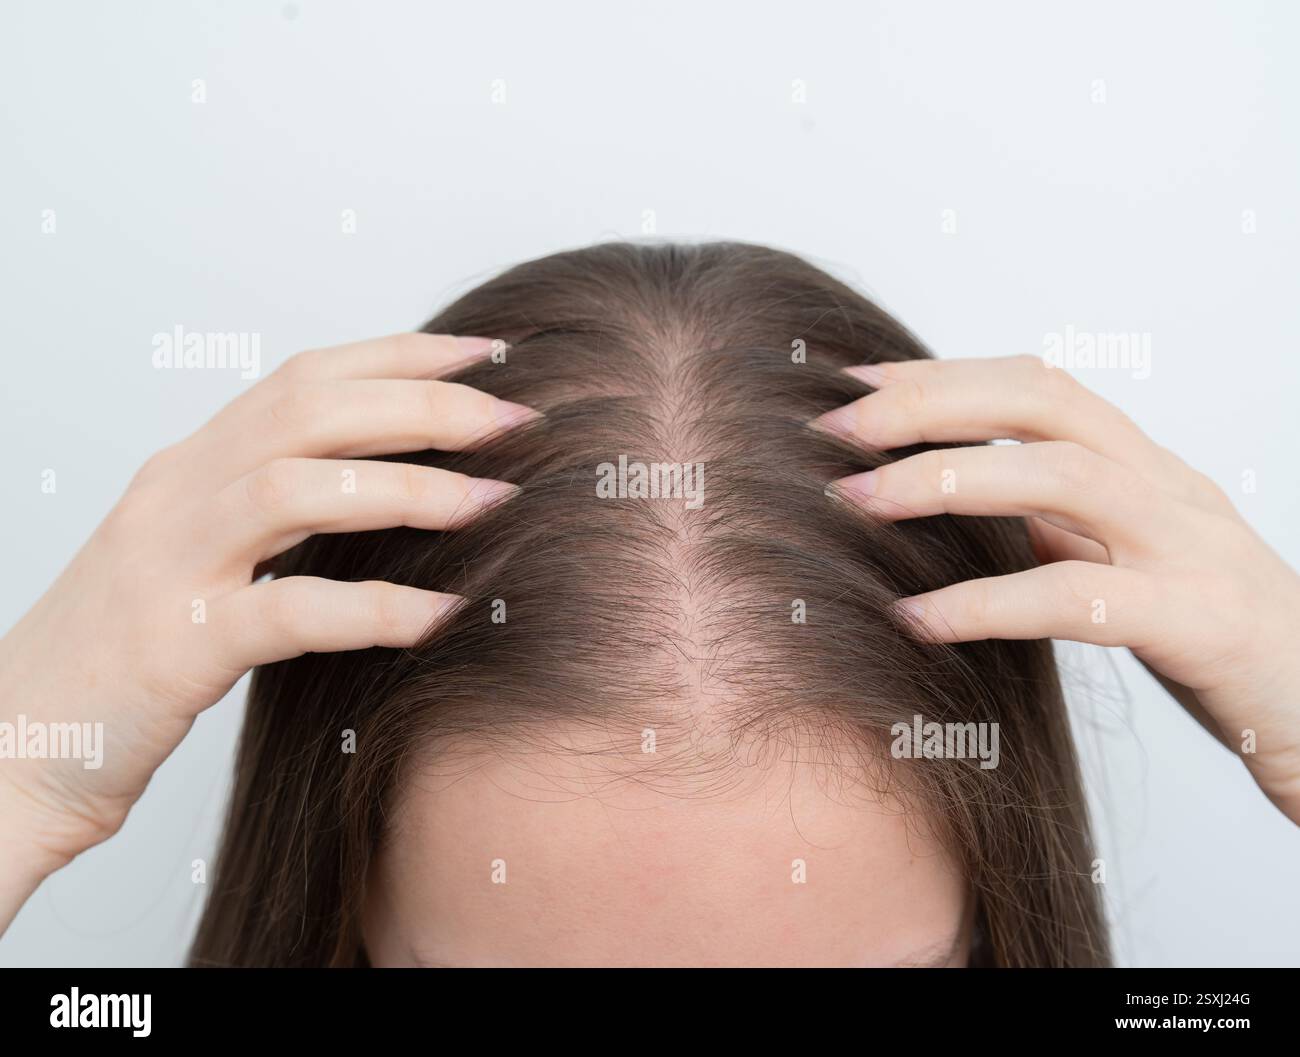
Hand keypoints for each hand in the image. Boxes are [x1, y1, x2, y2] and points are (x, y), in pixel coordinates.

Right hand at [0, 333, 532, 909]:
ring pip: (297, 490)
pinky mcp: (175, 647)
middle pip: (311, 413)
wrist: (12, 744)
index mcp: (190, 468)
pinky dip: (373, 609)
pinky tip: (440, 616)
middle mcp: (176, 495)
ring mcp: (168, 565)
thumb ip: (270, 513)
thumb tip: (384, 488)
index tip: (487, 352)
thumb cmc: (123, 656)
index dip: (402, 356)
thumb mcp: (198, 556)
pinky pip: (288, 612)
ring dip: (409, 488)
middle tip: (515, 419)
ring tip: (494, 501)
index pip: (304, 379)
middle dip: (424, 407)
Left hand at [817, 354, 1299, 825]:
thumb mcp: (1126, 561)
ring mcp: (1189, 549)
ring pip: (1063, 479)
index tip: (855, 386)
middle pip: (1044, 407)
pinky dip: (986, 603)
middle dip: (930, 406)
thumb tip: (952, 496)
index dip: (943, 376)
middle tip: (834, 429)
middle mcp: (1168, 489)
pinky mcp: (1200, 623)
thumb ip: (1055, 525)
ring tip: (856, 502)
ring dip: (947, 481)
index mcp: (1145, 468)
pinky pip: (1079, 599)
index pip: (1038, 387)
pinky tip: (915, 617)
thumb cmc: (1212, 635)